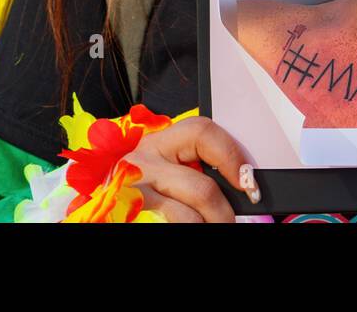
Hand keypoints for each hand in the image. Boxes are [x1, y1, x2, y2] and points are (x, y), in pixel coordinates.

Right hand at [122, 116, 256, 222]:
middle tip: (233, 217)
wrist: (108, 201)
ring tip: (218, 224)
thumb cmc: (150, 181)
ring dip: (212, 223)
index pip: (203, 131)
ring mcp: (137, 187)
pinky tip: (199, 225)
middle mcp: (145, 159)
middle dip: (224, 209)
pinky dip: (195, 226)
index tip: (248, 181)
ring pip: (190, 213)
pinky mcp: (132, 208)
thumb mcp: (174, 165)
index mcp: (163, 139)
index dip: (231, 155)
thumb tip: (243, 179)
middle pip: (201, 185)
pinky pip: (177, 221)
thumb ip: (200, 163)